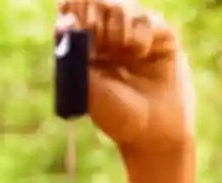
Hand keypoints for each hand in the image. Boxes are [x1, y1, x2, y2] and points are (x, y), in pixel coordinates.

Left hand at [57, 0, 193, 152]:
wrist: (152, 130)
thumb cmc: (116, 114)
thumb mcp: (87, 87)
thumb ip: (74, 55)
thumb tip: (62, 22)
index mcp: (84, 48)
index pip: (73, 13)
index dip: (71, 6)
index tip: (70, 12)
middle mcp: (107, 37)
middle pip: (96, 3)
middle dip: (94, 11)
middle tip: (95, 29)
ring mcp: (133, 35)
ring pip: (121, 5)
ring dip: (116, 23)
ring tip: (120, 47)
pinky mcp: (159, 35)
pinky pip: (145, 18)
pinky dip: (139, 33)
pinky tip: (140, 53)